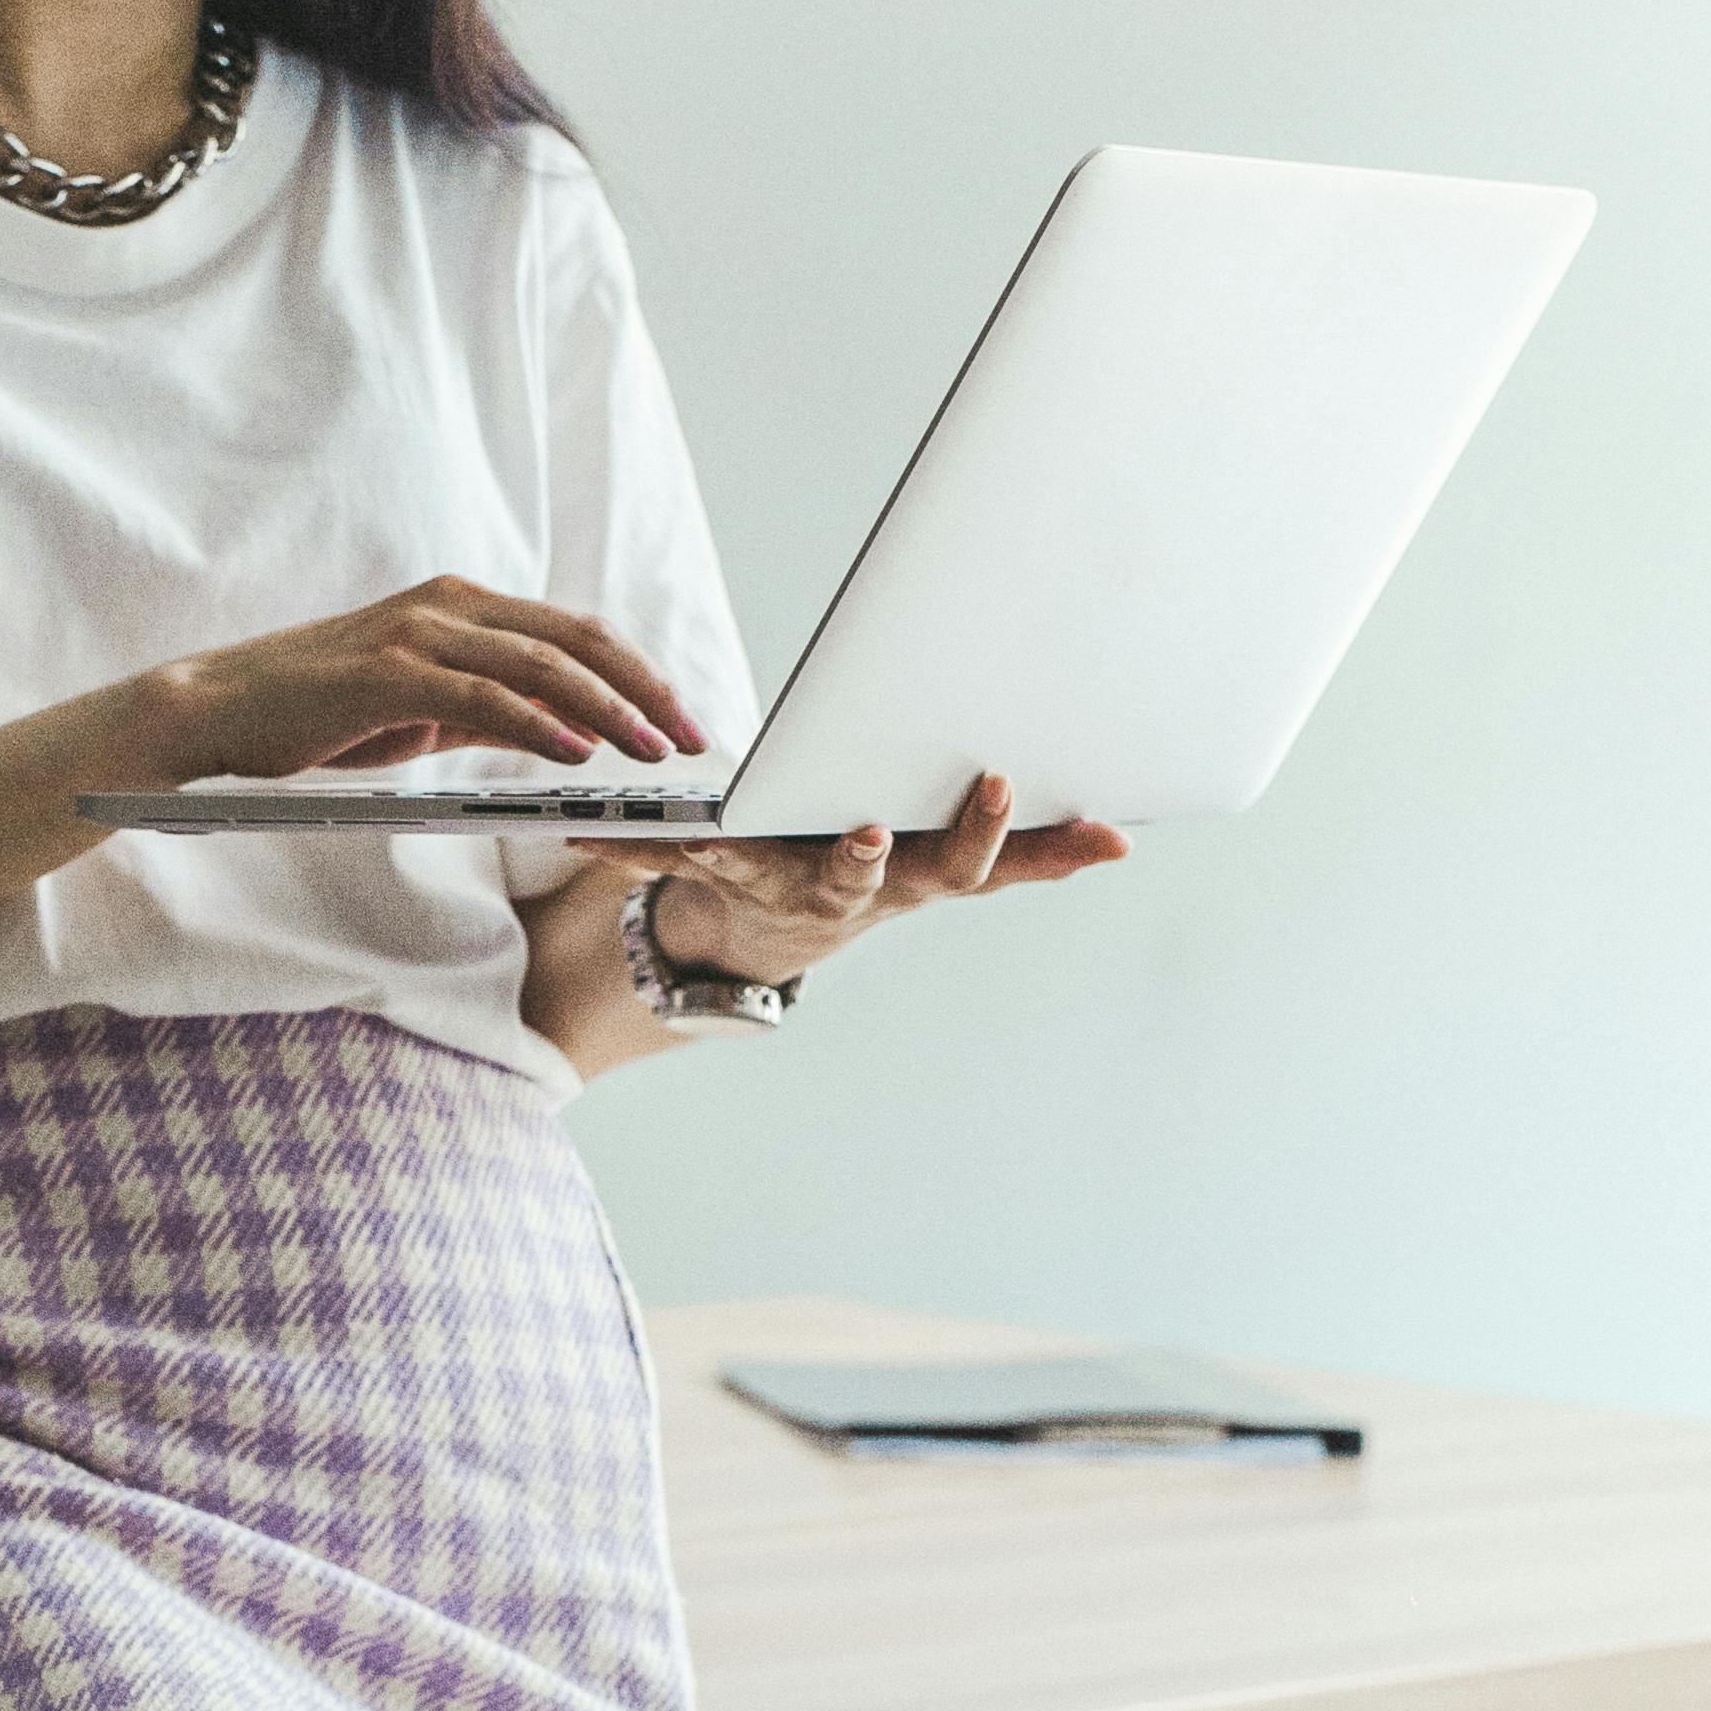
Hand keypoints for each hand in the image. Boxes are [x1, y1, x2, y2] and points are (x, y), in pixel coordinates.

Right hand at [137, 577, 705, 781]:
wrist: (219, 712)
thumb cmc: (317, 716)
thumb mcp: (422, 714)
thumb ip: (491, 713)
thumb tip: (566, 733)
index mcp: (461, 607)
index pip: (573, 632)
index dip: (637, 672)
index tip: (682, 717)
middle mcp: (447, 605)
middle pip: (574, 637)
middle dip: (644, 687)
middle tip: (692, 735)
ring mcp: (417, 633)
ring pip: (539, 663)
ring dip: (606, 707)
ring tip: (651, 749)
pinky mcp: (388, 674)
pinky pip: (481, 695)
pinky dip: (537, 722)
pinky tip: (577, 752)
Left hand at [638, 770, 1128, 986]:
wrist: (778, 932)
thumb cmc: (884, 873)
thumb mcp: (958, 868)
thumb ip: (1036, 854)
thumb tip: (1123, 840)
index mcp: (912, 877)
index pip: (959, 862)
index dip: (979, 829)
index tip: (994, 778)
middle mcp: (845, 892)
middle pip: (861, 879)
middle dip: (864, 858)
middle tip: (868, 834)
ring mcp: (777, 887)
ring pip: (755, 870)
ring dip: (727, 856)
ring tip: (703, 837)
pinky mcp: (714, 876)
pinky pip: (670, 860)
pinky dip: (629, 849)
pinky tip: (587, 837)